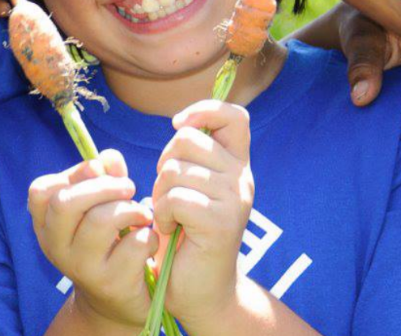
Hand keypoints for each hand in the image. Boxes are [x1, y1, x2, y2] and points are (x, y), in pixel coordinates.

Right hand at [28, 150, 155, 328]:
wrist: (117, 301)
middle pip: (66, 202)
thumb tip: (109, 157)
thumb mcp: (100, 209)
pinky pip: (134, 245)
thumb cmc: (109, 244)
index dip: (74, 174)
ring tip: (142, 215)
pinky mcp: (111, 283)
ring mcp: (81, 267)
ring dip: (130, 210)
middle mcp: (56, 247)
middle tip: (128, 188)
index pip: (42, 191)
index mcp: (47, 226)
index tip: (98, 174)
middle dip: (104, 186)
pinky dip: (149, 235)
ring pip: (101, 221)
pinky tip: (150, 241)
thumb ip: (105, 178)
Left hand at [153, 101, 255, 329]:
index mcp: (235, 164)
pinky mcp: (222, 222)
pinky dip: (161, 215)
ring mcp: (234, 199)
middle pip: (187, 140)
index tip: (178, 126)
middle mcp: (241, 178)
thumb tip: (178, 121)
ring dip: (159, 196)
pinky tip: (169, 230)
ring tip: (170, 217)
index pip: (233, 116)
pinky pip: (175, 199)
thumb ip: (185, 155)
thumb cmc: (184, 237)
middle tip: (168, 196)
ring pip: (175, 170)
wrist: (198, 291)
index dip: (203, 110)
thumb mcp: (185, 186)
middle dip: (164, 165)